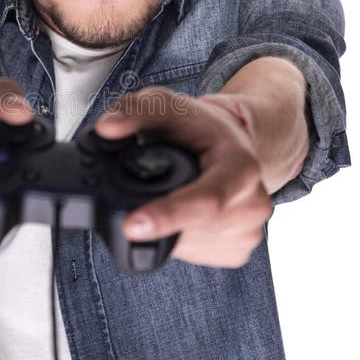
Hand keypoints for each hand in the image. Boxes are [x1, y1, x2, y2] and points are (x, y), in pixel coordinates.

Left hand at [93, 87, 273, 268]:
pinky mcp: (236, 252)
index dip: (168, 215)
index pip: (207, 200)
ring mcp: (247, 233)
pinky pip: (190, 254)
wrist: (227, 142)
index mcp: (242, 167)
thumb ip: (134, 111)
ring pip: (185, 246)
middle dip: (155, 220)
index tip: (132, 225)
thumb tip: (106, 128)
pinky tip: (176, 215)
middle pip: (189, 229)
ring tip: (163, 198)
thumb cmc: (198, 126)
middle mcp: (253, 204)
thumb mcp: (166, 105)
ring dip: (162, 230)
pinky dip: (173, 239)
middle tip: (133, 203)